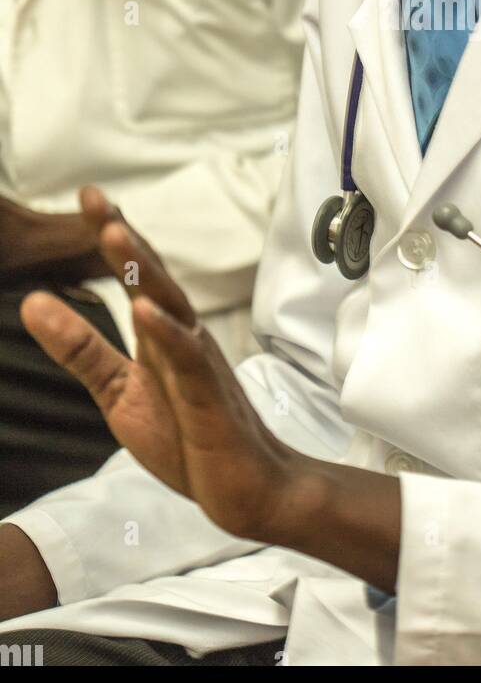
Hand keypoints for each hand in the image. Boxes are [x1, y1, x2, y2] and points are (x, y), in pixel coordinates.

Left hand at [20, 186, 303, 541]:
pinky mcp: (208, 396)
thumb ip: (79, 348)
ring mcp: (199, 363)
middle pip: (152, 276)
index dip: (112, 235)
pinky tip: (144, 311)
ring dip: (143, 269)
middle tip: (94, 199)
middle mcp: (183, 336)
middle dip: (123, 236)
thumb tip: (30, 303)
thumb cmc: (190, 435)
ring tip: (113, 236)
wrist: (247, 486)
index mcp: (161, 333)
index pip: (134, 275)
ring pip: (171, 305)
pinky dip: (167, 333)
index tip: (87, 196)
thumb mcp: (118, 391)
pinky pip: (188, 358)